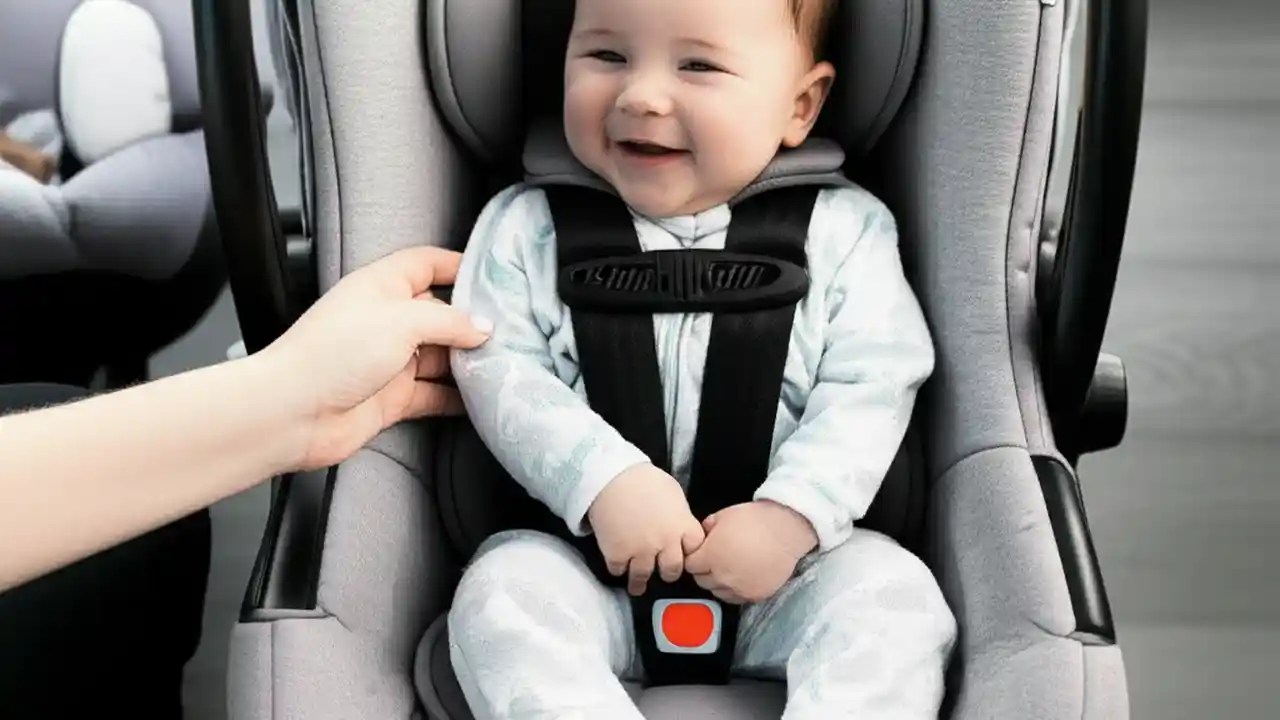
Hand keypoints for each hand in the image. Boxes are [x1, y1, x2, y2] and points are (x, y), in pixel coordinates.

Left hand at [257, 246, 492, 470]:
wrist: (293, 413)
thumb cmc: (332, 354)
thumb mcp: (401, 321)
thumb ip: (450, 322)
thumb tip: (482, 327)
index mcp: (382, 287)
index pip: (426, 264)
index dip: (457, 265)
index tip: (492, 276)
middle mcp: (387, 320)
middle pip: (441, 314)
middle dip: (472, 322)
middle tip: (510, 330)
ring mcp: (390, 360)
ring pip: (441, 357)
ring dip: (468, 363)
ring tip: (502, 365)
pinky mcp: (393, 397)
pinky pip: (434, 394)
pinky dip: (456, 398)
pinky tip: (479, 399)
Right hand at [587, 463, 706, 595]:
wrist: (612, 477)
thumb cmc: (643, 479)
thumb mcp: (672, 494)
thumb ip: (679, 515)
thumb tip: (678, 524)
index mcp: (682, 526)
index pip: (695, 550)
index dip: (690, 552)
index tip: (684, 554)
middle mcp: (665, 543)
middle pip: (673, 570)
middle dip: (668, 572)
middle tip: (664, 572)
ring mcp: (641, 551)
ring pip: (644, 576)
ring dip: (640, 581)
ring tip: (637, 586)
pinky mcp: (617, 555)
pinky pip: (618, 570)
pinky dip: (618, 568)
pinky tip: (618, 567)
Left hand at [684, 500, 818, 604]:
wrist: (786, 530)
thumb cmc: (755, 520)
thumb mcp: (723, 515)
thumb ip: (706, 528)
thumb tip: (702, 536)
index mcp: (710, 556)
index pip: (690, 565)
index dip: (695, 556)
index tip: (701, 552)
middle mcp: (721, 576)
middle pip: (701, 580)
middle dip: (704, 569)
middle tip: (715, 558)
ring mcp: (738, 588)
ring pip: (717, 591)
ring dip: (718, 581)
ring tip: (729, 567)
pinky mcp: (754, 595)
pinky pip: (735, 598)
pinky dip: (734, 589)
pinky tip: (740, 576)